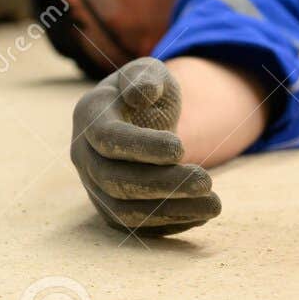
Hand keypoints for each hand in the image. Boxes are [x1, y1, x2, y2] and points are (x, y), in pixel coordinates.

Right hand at [71, 58, 222, 235]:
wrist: (141, 119)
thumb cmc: (147, 91)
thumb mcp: (150, 72)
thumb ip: (146, 77)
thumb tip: (142, 93)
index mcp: (89, 117)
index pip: (107, 139)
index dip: (142, 146)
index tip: (182, 148)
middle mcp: (83, 156)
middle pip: (115, 181)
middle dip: (163, 184)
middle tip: (206, 180)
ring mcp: (94, 187)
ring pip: (125, 211)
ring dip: (171, 210)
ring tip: (214, 204)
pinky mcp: (112, 210)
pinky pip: (138, 227)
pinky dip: (170, 223)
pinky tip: (202, 214)